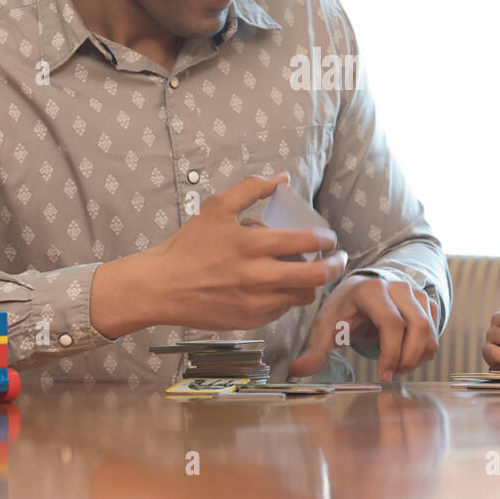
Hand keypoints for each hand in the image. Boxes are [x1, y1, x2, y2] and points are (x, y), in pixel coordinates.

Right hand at [142, 173, 346, 330]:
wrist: (161, 286)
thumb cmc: (189, 245)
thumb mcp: (216, 207)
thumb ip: (252, 188)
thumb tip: (282, 177)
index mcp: (252, 244)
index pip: (307, 241)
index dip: (326, 239)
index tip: (330, 238)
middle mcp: (258, 276)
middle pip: (315, 277)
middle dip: (334, 266)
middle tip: (337, 259)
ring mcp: (255, 303)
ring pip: (303, 297)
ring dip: (310, 284)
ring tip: (306, 274)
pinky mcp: (250, 321)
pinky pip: (282, 311)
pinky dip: (286, 298)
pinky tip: (278, 287)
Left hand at [289, 274, 438, 380]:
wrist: (361, 290)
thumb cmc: (342, 310)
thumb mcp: (325, 326)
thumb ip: (315, 350)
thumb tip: (298, 370)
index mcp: (371, 290)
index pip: (392, 323)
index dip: (391, 353)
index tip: (383, 376)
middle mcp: (398, 287)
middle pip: (418, 327)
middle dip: (408, 358)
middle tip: (392, 375)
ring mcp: (415, 292)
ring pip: (430, 330)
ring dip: (418, 356)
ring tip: (398, 368)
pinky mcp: (425, 302)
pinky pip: (435, 330)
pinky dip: (425, 350)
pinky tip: (406, 357)